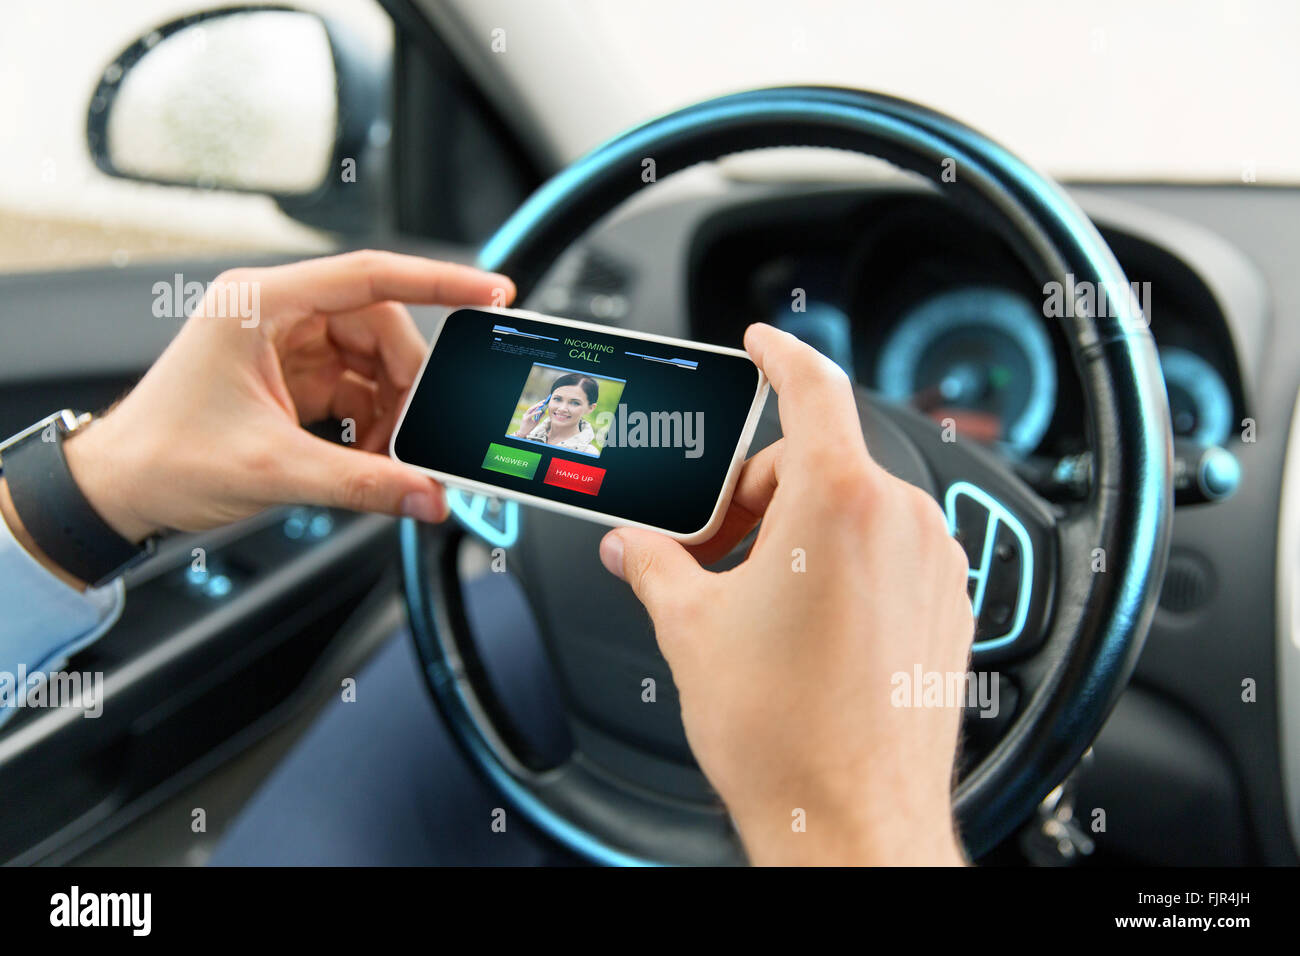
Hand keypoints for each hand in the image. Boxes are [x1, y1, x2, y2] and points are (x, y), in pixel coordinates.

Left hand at [61, 250, 513, 545]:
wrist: (116, 489)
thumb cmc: (163, 458)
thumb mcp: (272, 470)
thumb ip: (361, 482)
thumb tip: (426, 496)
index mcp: (261, 303)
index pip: (370, 275)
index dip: (439, 281)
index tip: (489, 291)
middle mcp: (276, 313)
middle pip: (380, 325)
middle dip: (407, 380)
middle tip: (422, 429)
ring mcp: (285, 344)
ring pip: (373, 359)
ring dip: (393, 406)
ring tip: (388, 454)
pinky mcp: (291, 376)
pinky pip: (357, 387)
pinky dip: (374, 420)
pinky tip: (372, 454)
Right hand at [516, 397, 546, 435]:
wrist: (523, 433)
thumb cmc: (529, 427)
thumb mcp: (536, 421)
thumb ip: (539, 417)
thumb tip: (544, 412)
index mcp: (528, 414)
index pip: (533, 408)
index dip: (538, 404)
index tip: (543, 402)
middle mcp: (526, 414)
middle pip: (532, 407)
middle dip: (538, 404)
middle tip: (544, 401)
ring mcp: (525, 416)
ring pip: (531, 409)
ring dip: (537, 406)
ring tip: (542, 405)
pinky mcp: (525, 419)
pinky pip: (531, 415)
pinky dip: (536, 413)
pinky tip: (540, 411)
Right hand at [597, 323, 973, 865]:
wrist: (852, 823)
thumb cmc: (787, 736)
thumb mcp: (693, 630)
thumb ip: (657, 565)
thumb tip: (635, 547)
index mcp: (840, 503)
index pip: (813, 389)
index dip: (781, 354)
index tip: (764, 343)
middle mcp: (900, 522)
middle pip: (817, 463)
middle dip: (756, 493)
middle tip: (710, 548)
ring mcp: (934, 564)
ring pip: (853, 508)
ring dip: (798, 532)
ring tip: (754, 599)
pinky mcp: (949, 604)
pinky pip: (887, 550)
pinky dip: (842, 562)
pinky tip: (804, 620)